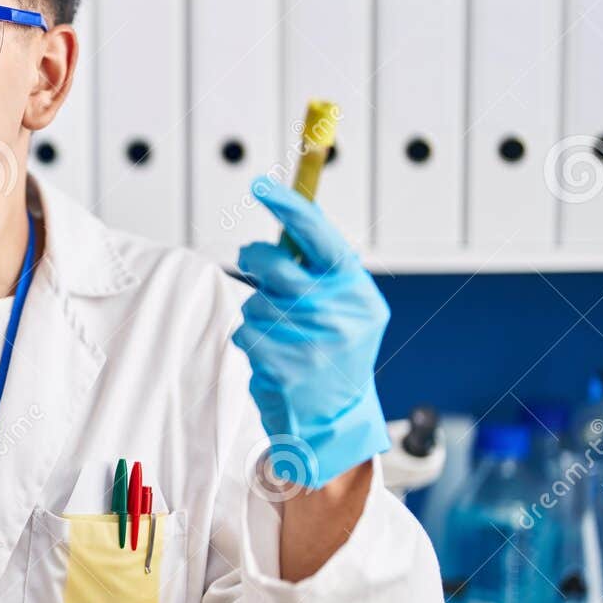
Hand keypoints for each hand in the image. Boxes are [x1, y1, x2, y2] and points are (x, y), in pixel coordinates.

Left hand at [231, 178, 389, 489]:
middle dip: (257, 260)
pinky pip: (246, 334)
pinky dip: (251, 341)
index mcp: (357, 290)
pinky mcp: (284, 369)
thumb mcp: (343, 305)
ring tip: (283, 334)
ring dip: (258, 313)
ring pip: (255, 303)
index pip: (320, 237)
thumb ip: (318, 268)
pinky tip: (274, 357)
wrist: (337, 418)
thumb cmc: (334, 349)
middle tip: (254, 261)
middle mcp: (340, 315)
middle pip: (275, 266)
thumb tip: (284, 221)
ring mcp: (312, 344)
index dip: (289, 207)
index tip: (260, 184)